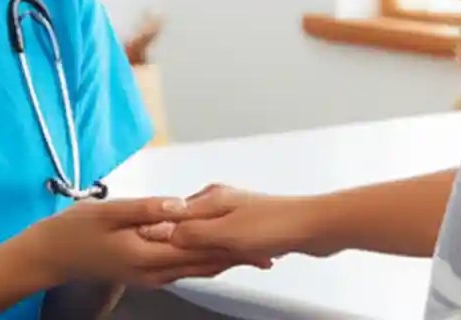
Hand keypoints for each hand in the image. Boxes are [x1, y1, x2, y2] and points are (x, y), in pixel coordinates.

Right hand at [22, 196, 273, 287]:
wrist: (52, 256)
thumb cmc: (75, 231)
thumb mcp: (108, 212)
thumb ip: (145, 208)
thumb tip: (178, 205)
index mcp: (147, 255)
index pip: (198, 250)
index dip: (230, 244)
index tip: (257, 239)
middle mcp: (154, 272)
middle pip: (204, 264)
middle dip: (236, 257)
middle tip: (268, 250)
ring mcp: (151, 276)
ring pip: (196, 269)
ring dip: (224, 260)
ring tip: (253, 253)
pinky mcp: (147, 273)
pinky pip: (184, 268)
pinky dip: (205, 260)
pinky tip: (217, 254)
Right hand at [146, 184, 332, 258]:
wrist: (316, 225)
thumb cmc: (276, 225)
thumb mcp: (225, 234)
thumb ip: (193, 235)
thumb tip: (162, 234)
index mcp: (210, 200)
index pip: (172, 216)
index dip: (158, 231)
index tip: (143, 242)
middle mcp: (221, 201)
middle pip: (188, 223)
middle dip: (178, 240)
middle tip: (165, 256)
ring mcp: (236, 212)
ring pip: (207, 233)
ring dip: (201, 247)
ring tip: (190, 260)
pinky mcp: (251, 224)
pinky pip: (226, 238)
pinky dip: (221, 249)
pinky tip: (226, 257)